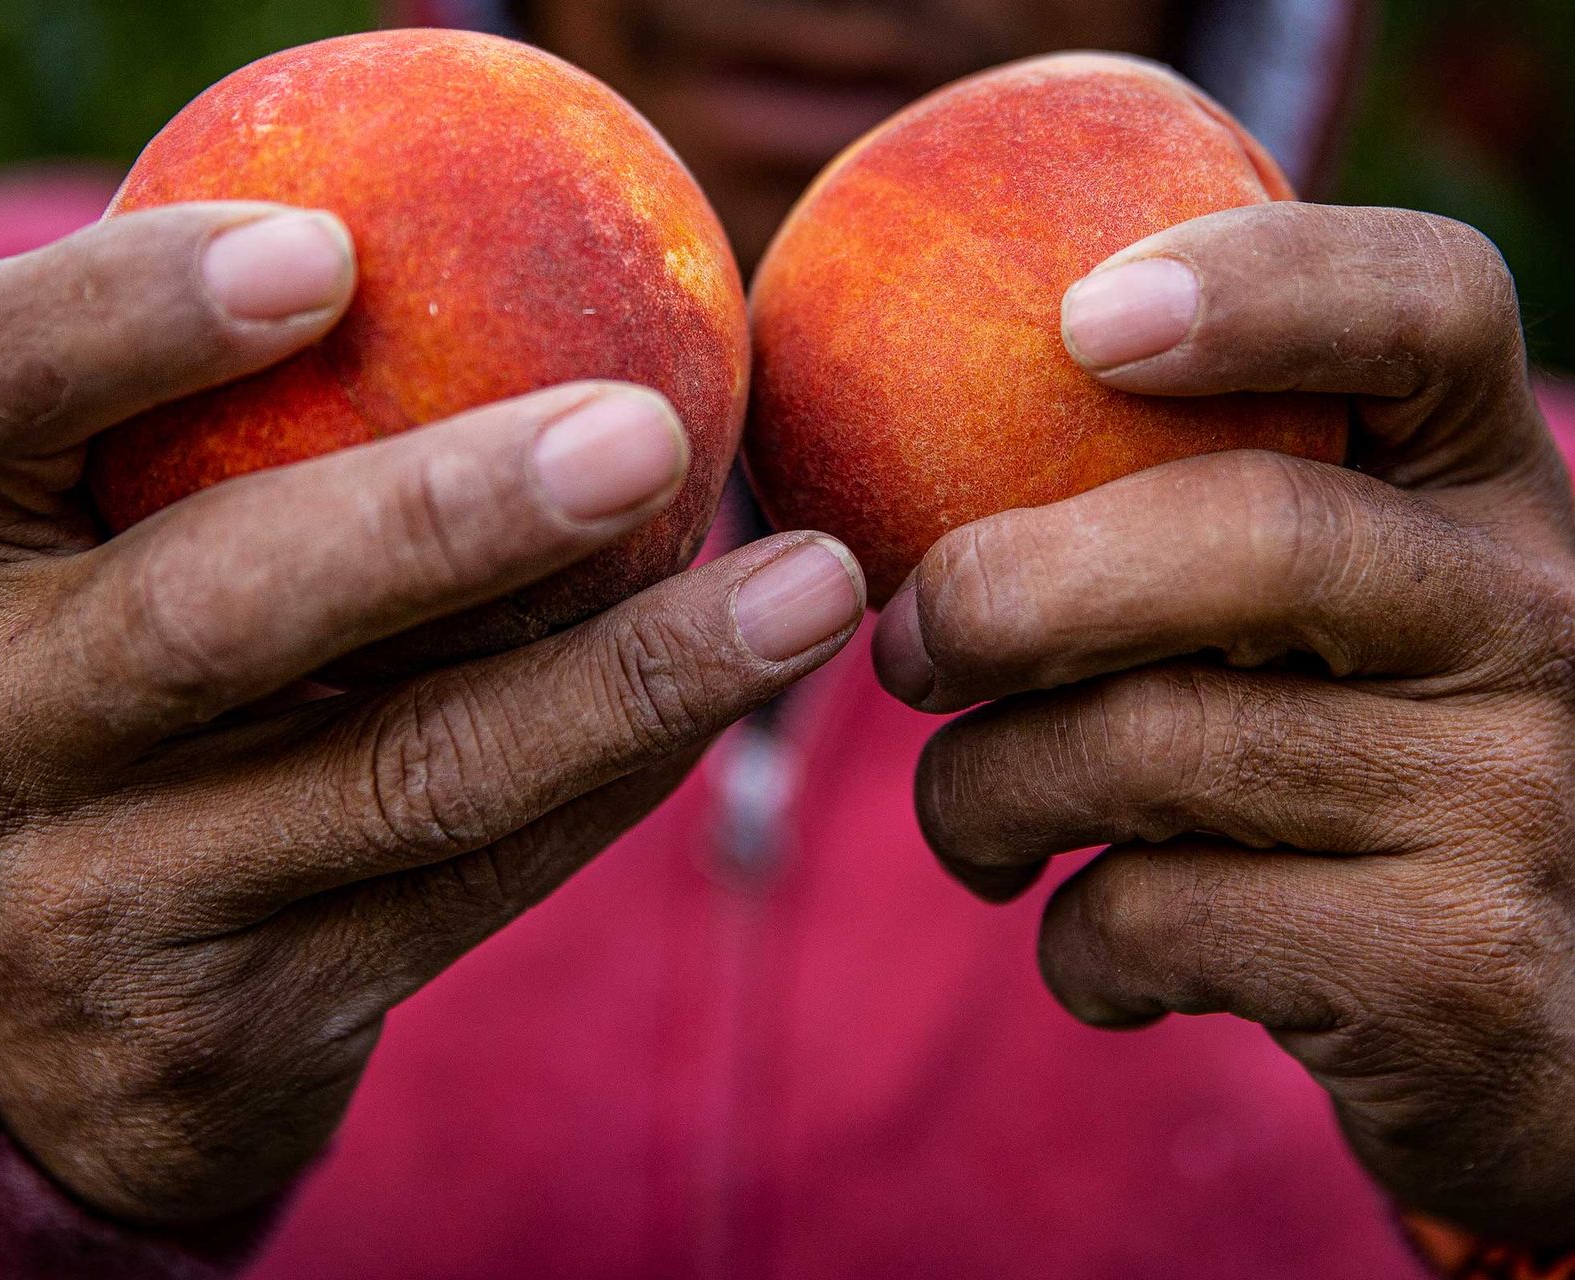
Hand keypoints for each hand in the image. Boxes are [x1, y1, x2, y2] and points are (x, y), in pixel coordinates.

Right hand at [0, 204, 864, 1224]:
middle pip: (220, 609)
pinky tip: (724, 688)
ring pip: (407, 776)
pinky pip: (472, 882)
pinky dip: (616, 771)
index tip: (326, 254)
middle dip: (447, 518)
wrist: (16, 1017)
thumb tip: (458, 266)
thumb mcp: (91, 550)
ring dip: (630, 678)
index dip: (130, 321)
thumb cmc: (95, 692)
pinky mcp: (225, 1030)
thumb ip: (194, 442)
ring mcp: (101, 902)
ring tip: (810, 587)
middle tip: (645, 436)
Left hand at [873, 202, 1574, 1245]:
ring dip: (987, 790)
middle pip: (1252, 535)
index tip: (1077, 318)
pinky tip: (1091, 946)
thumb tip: (887, 498)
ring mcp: (1515, 792)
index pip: (1431, 305)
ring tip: (969, 818)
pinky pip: (1162, 917)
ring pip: (1159, 745)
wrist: (1514, 1007)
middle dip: (1011, 593)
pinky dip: (1069, 938)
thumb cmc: (1342, 764)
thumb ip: (1181, 520)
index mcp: (1488, 483)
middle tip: (908, 647)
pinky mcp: (1453, 964)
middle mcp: (1535, 612)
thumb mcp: (1315, 615)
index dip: (1257, 281)